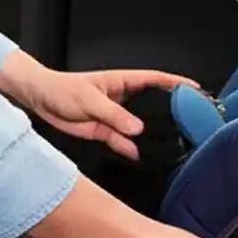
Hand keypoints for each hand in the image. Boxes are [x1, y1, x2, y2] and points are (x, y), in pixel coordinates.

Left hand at [0, 50, 197, 159]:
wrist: (39, 100)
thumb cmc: (62, 89)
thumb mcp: (89, 99)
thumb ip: (114, 114)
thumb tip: (139, 129)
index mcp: (123, 82)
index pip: (156, 80)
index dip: (177, 84)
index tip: (197, 91)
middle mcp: (124, 99)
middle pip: (154, 105)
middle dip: (172, 112)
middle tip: (193, 121)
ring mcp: (116, 116)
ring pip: (141, 127)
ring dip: (153, 135)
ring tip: (173, 144)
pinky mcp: (106, 131)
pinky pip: (124, 142)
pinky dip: (133, 149)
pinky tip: (143, 156)